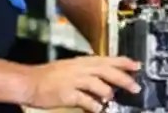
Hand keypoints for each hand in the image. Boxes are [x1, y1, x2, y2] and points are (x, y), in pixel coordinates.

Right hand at [23, 56, 140, 111]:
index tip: (137, 65)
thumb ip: (88, 72)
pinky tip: (98, 109)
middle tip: (135, 87)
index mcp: (82, 61)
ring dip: (107, 93)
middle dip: (123, 79)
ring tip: (111, 98)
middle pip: (107, 71)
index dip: (123, 62)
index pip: (107, 59)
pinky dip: (94, 105)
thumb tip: (105, 79)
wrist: (30, 82)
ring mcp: (73, 80)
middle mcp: (80, 68)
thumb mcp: (71, 68)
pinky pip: (85, 100)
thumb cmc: (50, 76)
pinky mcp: (67, 94)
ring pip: (98, 84)